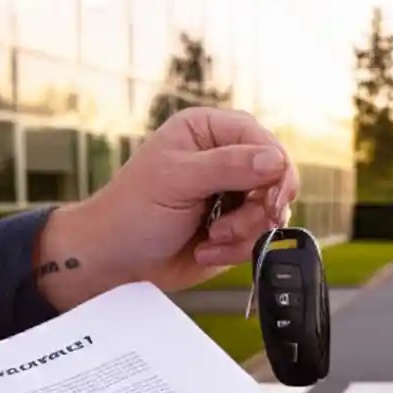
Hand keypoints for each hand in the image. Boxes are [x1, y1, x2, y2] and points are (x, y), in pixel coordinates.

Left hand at [34, 107, 299, 310]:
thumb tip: (274, 160)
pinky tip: (207, 248)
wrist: (116, 261)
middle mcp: (225, 159)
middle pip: (275, 177)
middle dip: (258, 207)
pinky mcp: (236, 227)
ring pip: (271, 211)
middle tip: (234, 224)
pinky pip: (260, 237)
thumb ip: (227, 166)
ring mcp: (232, 195)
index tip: (273, 197)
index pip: (261, 140)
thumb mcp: (177, 180)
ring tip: (210, 236)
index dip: (276, 168)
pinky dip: (236, 249)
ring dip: (243, 232)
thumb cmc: (132, 212)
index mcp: (207, 131)